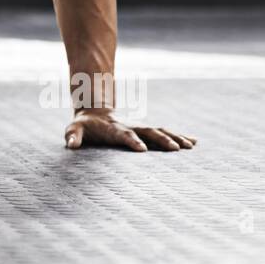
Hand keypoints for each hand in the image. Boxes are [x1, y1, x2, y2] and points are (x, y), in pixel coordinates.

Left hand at [64, 109, 196, 151]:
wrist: (95, 113)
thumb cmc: (84, 126)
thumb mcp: (75, 129)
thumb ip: (73, 135)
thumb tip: (70, 144)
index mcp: (114, 128)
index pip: (125, 134)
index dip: (132, 141)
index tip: (142, 150)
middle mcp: (131, 126)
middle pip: (148, 131)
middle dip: (161, 139)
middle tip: (176, 149)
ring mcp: (140, 128)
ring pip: (160, 131)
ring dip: (175, 137)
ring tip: (190, 146)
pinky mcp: (146, 132)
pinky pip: (165, 133)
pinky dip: (179, 136)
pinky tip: (194, 142)